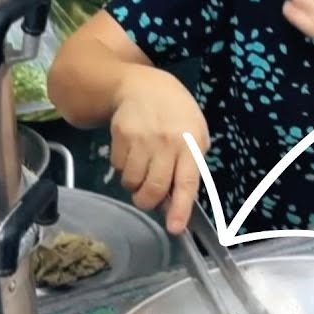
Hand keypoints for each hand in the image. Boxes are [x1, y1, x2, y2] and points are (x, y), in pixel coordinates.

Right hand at [109, 66, 208, 234]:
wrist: (142, 85)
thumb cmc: (176, 114)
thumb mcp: (195, 134)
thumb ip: (189, 165)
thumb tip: (174, 201)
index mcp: (189, 143)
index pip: (186, 181)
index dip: (180, 208)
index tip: (175, 228)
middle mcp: (165, 142)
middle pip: (153, 188)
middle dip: (148, 201)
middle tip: (148, 198)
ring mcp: (141, 138)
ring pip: (131, 182)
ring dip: (134, 184)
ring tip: (142, 167)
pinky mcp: (120, 135)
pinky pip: (118, 167)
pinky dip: (124, 167)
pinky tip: (132, 151)